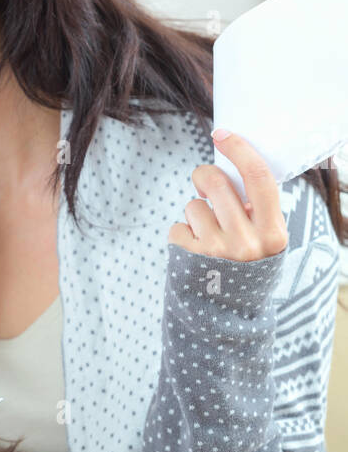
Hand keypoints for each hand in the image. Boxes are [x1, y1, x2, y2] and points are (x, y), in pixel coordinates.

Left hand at [167, 129, 288, 261]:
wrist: (227, 317)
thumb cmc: (246, 267)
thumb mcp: (265, 241)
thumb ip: (256, 210)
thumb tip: (231, 167)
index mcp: (273, 233)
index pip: (259, 179)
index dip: (239, 150)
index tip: (222, 133)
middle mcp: (247, 243)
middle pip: (216, 183)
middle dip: (204, 175)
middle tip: (203, 181)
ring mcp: (216, 253)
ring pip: (193, 206)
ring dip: (195, 213)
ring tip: (206, 233)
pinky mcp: (189, 260)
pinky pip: (177, 227)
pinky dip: (182, 234)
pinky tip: (194, 251)